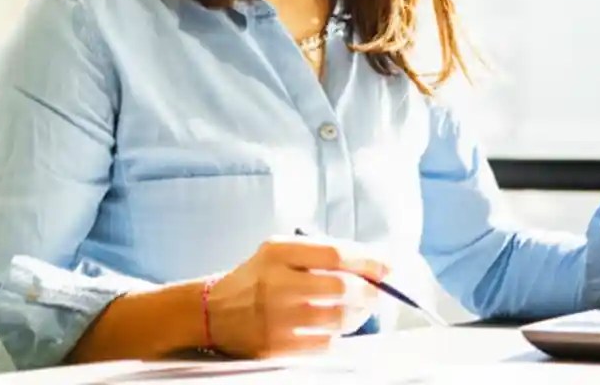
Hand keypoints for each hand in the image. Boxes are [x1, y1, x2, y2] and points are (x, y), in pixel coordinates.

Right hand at [205, 237, 390, 357]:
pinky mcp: (276, 347)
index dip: (368, 260)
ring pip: (337, 318)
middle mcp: (275, 283)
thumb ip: (321, 252)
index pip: (335, 253)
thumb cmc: (257, 278)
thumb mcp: (280, 252)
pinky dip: (338, 334)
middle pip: (341, 288)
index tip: (387, 266)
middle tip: (378, 292)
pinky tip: (337, 326)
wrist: (213, 311)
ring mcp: (275, 318)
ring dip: (359, 314)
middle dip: (369, 291)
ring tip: (361, 309)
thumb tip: (373, 262)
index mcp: (278, 252)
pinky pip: (324, 343)